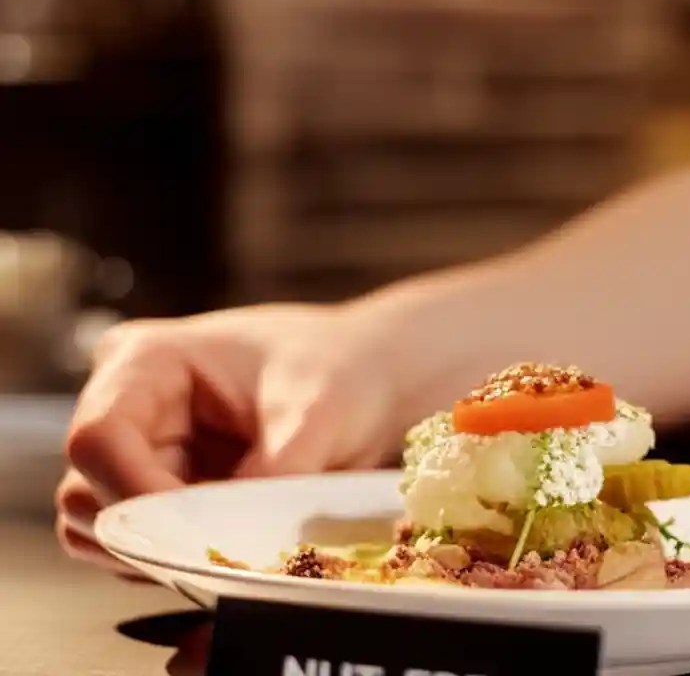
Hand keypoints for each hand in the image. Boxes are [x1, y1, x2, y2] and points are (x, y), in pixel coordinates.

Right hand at [55, 303, 415, 574]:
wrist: (370, 379)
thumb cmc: (342, 370)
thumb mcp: (320, 413)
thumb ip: (274, 473)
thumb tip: (236, 538)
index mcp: (147, 362)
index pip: (97, 440)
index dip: (134, 494)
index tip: (195, 528)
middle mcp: (126, 407)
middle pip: (87, 494)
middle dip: (151, 531)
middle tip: (229, 545)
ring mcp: (140, 455)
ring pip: (104, 532)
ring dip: (164, 551)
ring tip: (242, 541)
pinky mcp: (161, 496)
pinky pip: (142, 549)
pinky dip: (181, 559)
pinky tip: (239, 546)